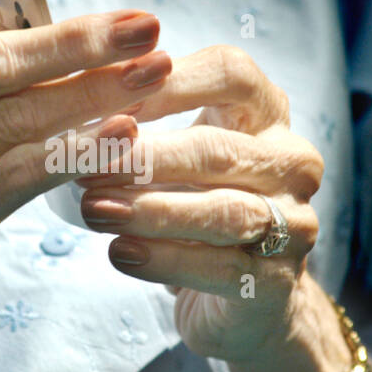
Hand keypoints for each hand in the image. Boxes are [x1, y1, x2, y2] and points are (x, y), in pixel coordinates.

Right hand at [0, 0, 172, 362]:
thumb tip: (25, 37)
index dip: (18, 22)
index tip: (66, 36)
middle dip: (79, 38)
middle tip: (147, 23)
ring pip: (15, 114)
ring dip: (96, 90)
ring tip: (155, 72)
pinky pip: (20, 177)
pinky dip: (77, 153)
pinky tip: (123, 139)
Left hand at [76, 45, 322, 364]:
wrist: (244, 297)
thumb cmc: (198, 206)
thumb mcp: (180, 155)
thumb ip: (144, 124)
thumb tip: (76, 93)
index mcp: (270, 115)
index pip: (232, 74)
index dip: (169, 83)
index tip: (110, 101)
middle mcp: (293, 164)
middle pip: (218, 149)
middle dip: (145, 157)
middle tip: (86, 166)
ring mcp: (295, 225)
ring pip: (222, 212)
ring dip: (151, 211)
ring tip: (94, 211)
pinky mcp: (277, 283)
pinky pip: (219, 268)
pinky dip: (164, 260)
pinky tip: (120, 253)